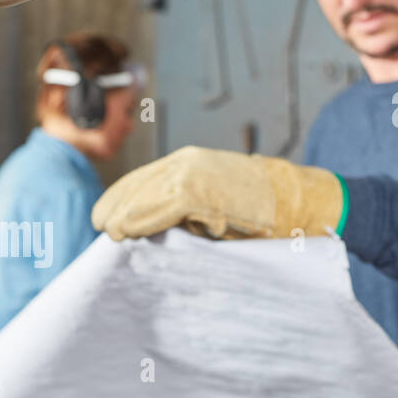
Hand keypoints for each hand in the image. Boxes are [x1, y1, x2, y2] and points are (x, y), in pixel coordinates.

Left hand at [91, 146, 341, 240]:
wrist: (296, 199)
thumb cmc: (255, 211)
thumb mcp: (210, 205)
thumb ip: (182, 210)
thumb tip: (147, 232)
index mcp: (186, 163)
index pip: (141, 179)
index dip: (118, 198)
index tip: (102, 218)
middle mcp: (186, 163)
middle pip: (138, 184)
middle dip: (116, 207)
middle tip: (100, 228)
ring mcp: (196, 174)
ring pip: (147, 194)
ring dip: (125, 216)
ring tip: (111, 234)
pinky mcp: (205, 190)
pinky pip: (166, 205)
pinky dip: (144, 219)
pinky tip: (127, 231)